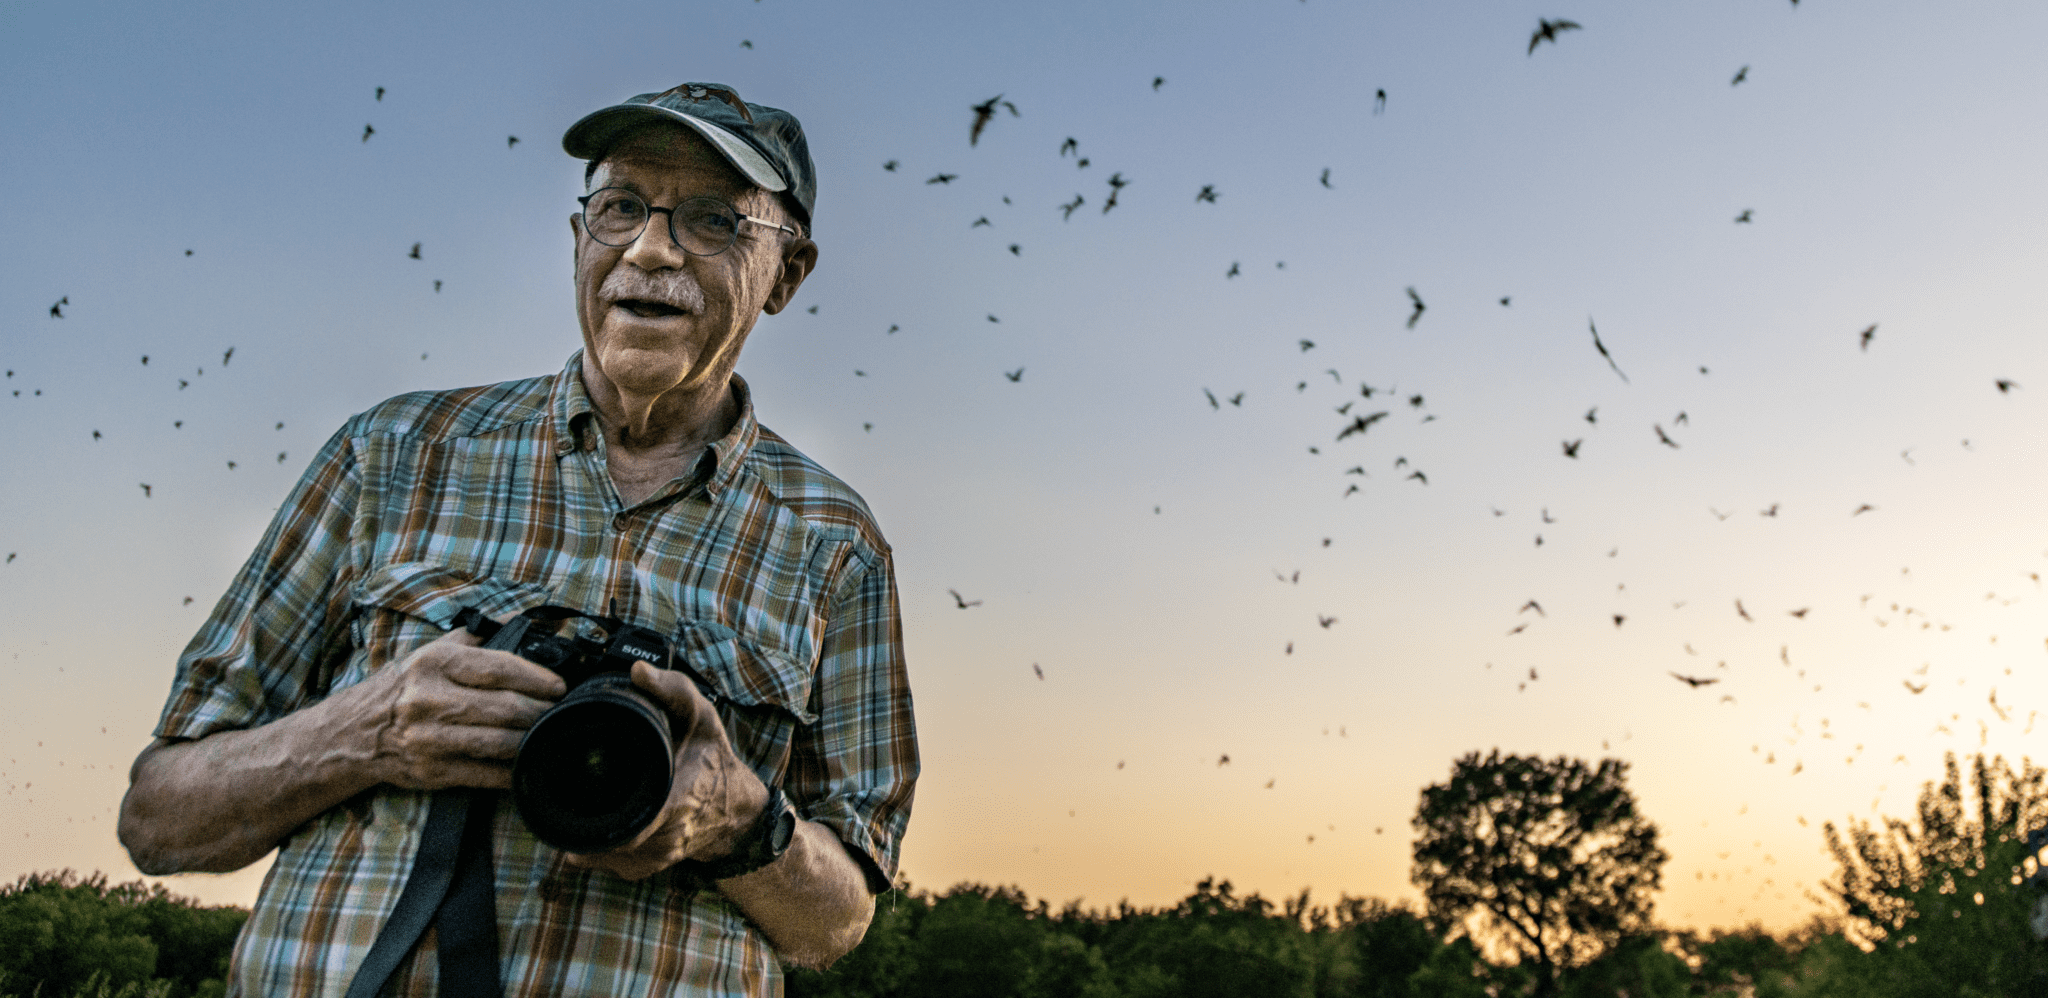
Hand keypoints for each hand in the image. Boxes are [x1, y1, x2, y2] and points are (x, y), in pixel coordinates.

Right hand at [362, 625, 566, 790]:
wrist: (353, 733)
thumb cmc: (399, 689)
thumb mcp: (429, 653)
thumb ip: (474, 636)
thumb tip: (518, 620)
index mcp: (434, 664)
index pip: (498, 668)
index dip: (536, 677)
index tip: (559, 685)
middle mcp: (430, 700)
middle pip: (505, 708)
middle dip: (540, 711)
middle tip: (559, 711)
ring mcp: (430, 739)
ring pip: (499, 743)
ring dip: (531, 740)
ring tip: (547, 734)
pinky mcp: (432, 772)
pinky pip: (485, 774)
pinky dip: (512, 771)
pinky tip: (526, 764)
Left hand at [563, 660, 767, 880]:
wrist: (738, 810)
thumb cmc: (716, 761)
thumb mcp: (702, 717)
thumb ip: (673, 689)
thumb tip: (637, 671)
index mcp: (674, 800)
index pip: (621, 820)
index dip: (591, 809)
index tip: (575, 788)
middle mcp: (664, 836)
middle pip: (602, 834)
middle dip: (582, 812)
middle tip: (568, 785)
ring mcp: (656, 856)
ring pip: (601, 852)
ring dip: (586, 829)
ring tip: (578, 803)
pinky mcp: (648, 867)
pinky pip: (608, 862)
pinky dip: (597, 845)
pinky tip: (593, 823)